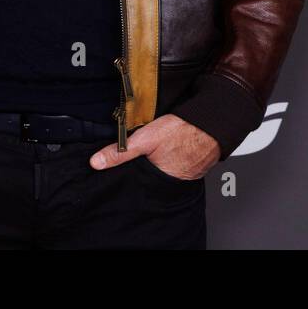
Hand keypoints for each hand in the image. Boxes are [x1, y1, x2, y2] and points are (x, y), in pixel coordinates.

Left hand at [88, 114, 220, 178]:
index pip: (138, 185)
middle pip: (151, 179)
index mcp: (158, 179)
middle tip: (145, 158)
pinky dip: (173, 160)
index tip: (127, 170)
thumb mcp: (144, 139)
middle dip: (145, 171)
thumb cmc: (181, 131)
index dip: (130, 177)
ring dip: (160, 165)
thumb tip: (96, 163)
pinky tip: (172, 149)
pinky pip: (179, 166)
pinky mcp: (194, 167)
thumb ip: (120, 151)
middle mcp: (173, 182)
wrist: (211, 123)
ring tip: (158, 152)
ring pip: (165, 172)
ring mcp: (186, 176)